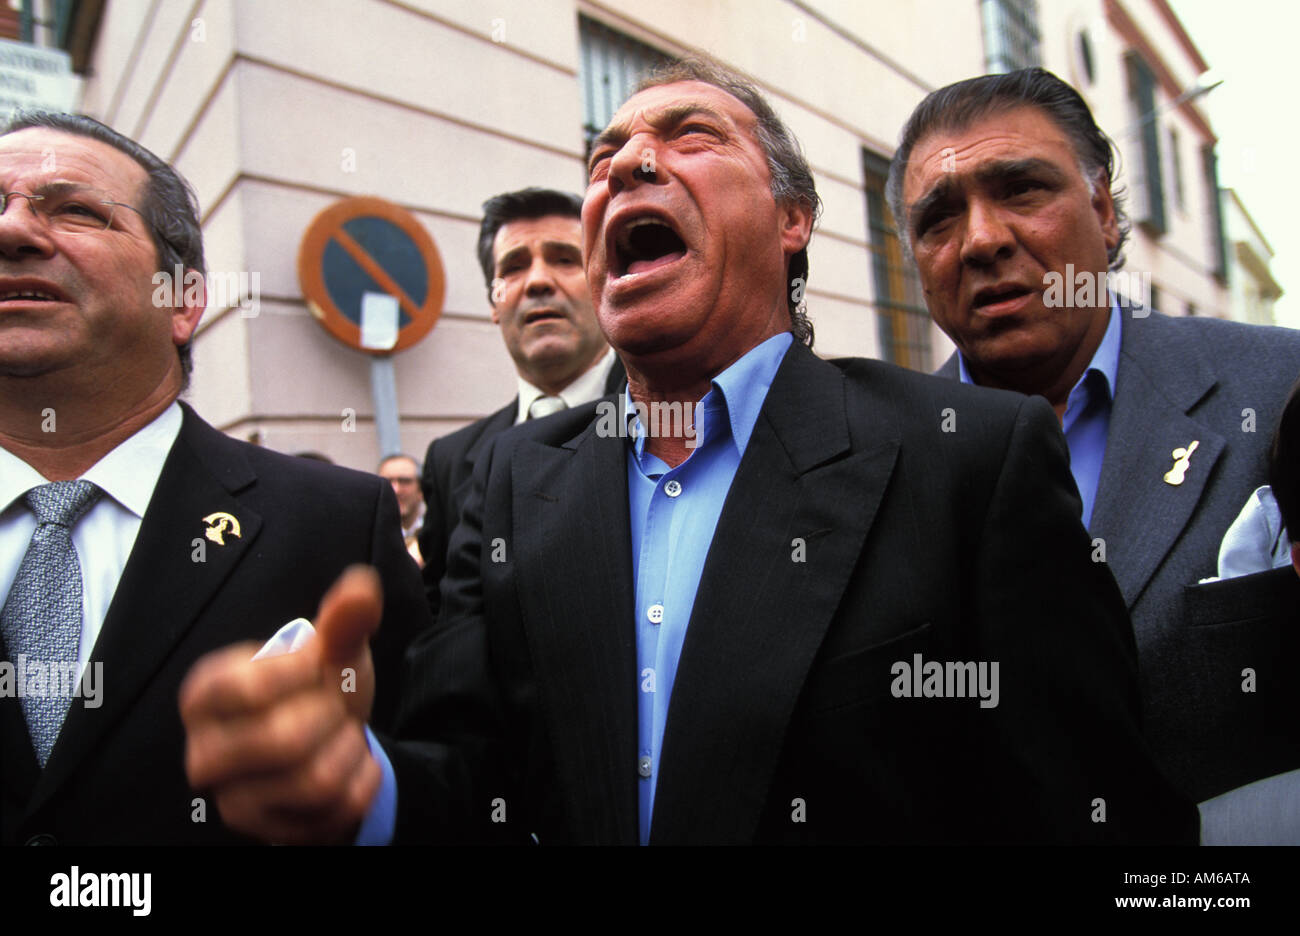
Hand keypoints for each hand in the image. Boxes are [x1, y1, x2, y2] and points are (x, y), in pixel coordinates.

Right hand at [180, 565, 382, 843]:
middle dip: (330, 716)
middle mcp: (204, 751)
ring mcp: (232, 799)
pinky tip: (351, 765)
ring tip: (342, 736)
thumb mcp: (332, 649)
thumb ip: (344, 618)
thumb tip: (362, 585)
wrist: (329, 745)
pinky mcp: (267, 831)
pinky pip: (334, 811)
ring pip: (314, 781)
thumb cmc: (316, 690)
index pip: (248, 686)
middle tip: (331, 708)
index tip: (314, 665)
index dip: (301, 672)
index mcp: (205, 694)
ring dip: (349, 750)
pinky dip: (362, 782)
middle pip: (284, 739)